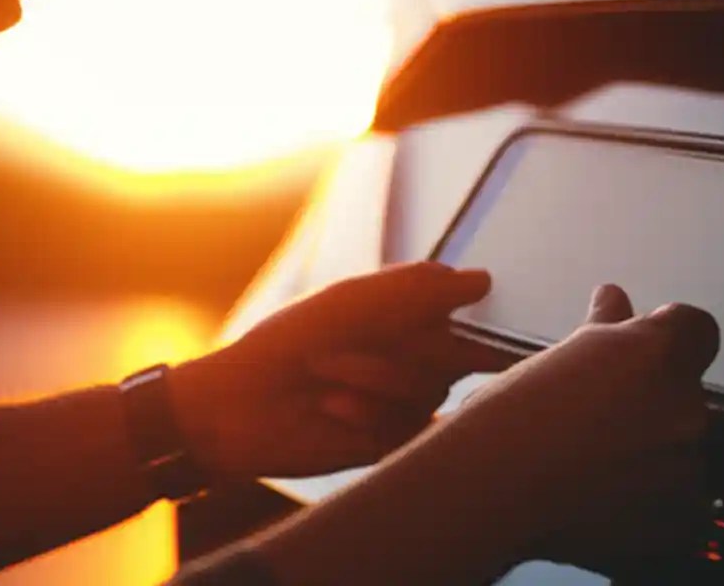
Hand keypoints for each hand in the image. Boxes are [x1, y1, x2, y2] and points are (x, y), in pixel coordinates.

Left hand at [169, 262, 510, 480]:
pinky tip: (329, 405)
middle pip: (459, 352)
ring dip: (375, 374)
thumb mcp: (356, 301)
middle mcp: (414, 361)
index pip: (465, 315)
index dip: (470, 316)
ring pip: (431, 387)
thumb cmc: (290, 341)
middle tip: (362, 339)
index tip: (469, 315)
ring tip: (325, 371)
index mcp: (407, 320)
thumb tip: (484, 280)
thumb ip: (422, 288)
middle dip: (409, 342)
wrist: (239, 404)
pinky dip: (365, 409)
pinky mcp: (392, 442)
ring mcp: (404, 402)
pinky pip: (407, 424)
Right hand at [441, 284, 719, 574]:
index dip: (671, 342)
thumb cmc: (513, 416)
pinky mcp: (678, 520)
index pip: (698, 329)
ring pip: (682, 454)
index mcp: (659, 353)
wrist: (491, 490)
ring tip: (592, 470)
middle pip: (685, 396)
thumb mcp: (558, 357)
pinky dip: (653, 507)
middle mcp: (684, 405)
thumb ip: (605, 329)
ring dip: (653, 458)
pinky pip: (681, 507)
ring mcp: (686, 467)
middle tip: (597, 424)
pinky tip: (605, 503)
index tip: (639, 359)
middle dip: (652, 407)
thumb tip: (615, 298)